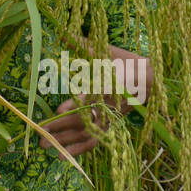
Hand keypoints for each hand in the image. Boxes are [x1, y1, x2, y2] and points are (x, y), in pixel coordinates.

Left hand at [39, 45, 150, 159]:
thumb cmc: (125, 61)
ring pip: (87, 133)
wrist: (149, 78)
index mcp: (111, 84)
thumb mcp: (107, 50)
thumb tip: (64, 34)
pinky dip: (79, 149)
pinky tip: (62, 156)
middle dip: (62, 126)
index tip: (58, 110)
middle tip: (41, 131)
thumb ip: (85, 45)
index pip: (92, 96)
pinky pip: (95, 141)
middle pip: (85, 119)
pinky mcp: (111, 126)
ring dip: (66, 140)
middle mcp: (111, 104)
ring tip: (44, 146)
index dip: (75, 104)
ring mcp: (111, 117)